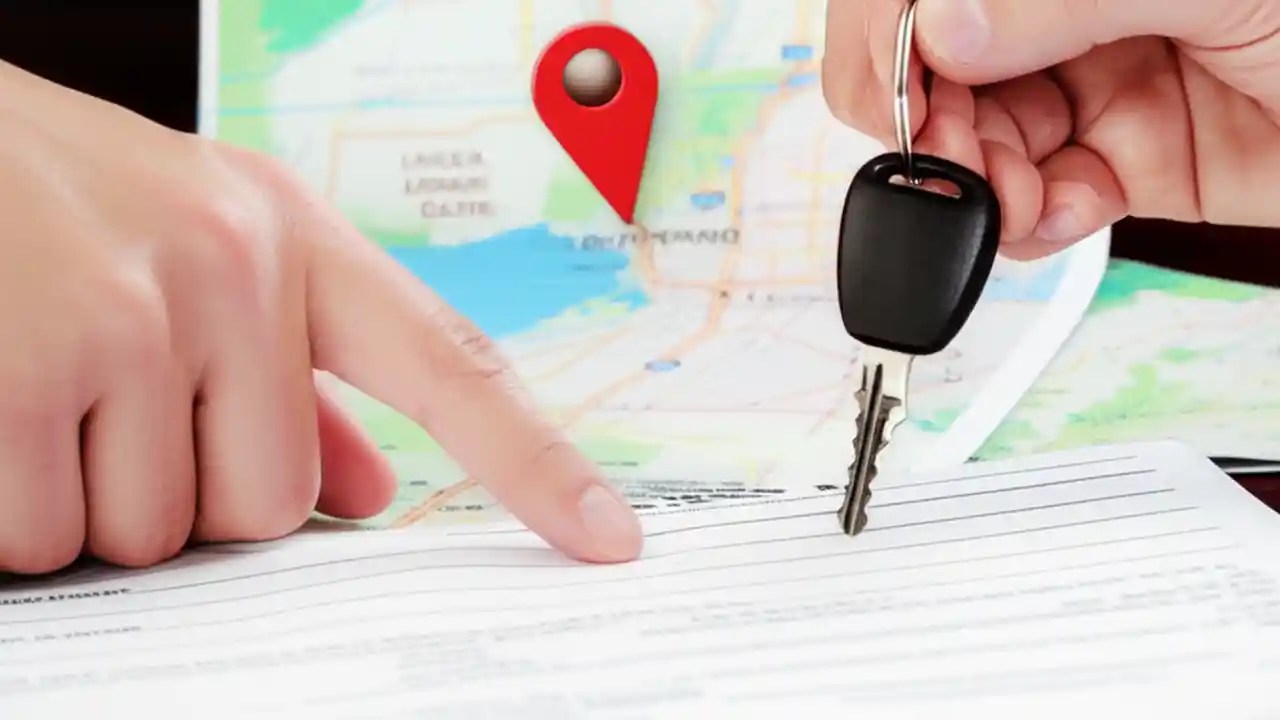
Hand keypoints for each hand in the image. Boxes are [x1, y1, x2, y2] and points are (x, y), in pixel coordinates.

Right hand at [0, 61, 640, 573]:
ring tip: (51, 393)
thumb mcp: (198, 253)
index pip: (449, 366)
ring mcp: (123, 312)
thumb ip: (294, 376)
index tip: (611, 537)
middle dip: (196, 493)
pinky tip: (3, 419)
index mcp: (291, 233)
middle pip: (273, 505)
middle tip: (119, 408)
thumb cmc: (64, 207)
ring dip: (100, 503)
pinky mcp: (16, 367)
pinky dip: (18, 515)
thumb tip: (372, 492)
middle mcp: (229, 261)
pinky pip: (49, 539)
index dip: (539, 465)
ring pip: (160, 533)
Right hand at [822, 0, 1279, 259]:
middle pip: (935, 67)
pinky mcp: (1124, 166)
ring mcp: (1092, 84)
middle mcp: (1066, 10)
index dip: (895, 36)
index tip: (906, 92)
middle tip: (952, 152)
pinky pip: (1043, 202)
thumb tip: (940, 28)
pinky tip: (1062, 208)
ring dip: (977, 182)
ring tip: (1014, 197)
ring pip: (979, 144)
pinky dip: (1033, 220)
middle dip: (927, 117)